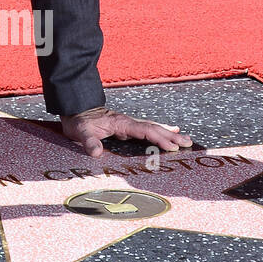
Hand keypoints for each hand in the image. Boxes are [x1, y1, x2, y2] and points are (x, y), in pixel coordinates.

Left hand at [60, 106, 192, 159]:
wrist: (74, 109)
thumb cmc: (78, 121)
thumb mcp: (80, 132)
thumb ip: (89, 141)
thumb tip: (96, 152)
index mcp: (120, 123)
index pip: (144, 130)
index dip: (158, 138)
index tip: (172, 146)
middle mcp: (127, 122)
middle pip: (153, 128)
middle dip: (170, 136)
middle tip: (188, 144)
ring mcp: (128, 124)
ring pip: (152, 127)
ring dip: (169, 133)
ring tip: (186, 139)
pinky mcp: (126, 127)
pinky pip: (147, 129)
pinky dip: (160, 130)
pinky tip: (170, 131)